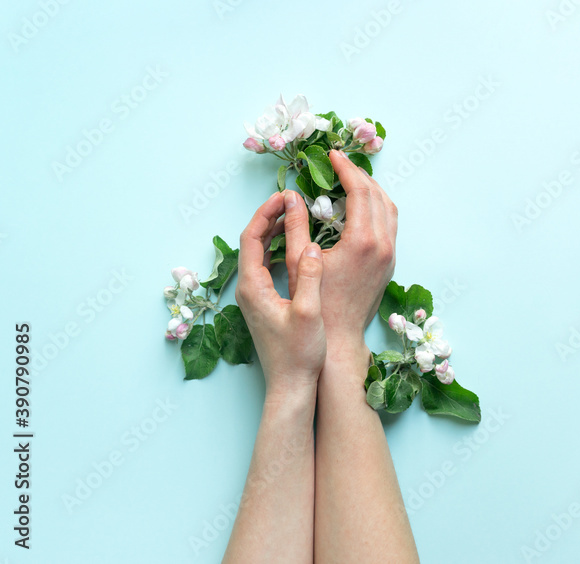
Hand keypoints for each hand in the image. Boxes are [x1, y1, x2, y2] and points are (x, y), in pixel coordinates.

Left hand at [235, 191, 326, 399]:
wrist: (291, 387)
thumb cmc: (299, 355)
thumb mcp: (309, 314)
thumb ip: (309, 278)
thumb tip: (310, 246)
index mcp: (253, 287)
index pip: (251, 237)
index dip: (266, 212)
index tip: (286, 195)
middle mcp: (248, 288)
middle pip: (252, 241)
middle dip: (271, 216)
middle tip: (293, 198)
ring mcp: (255, 296)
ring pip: (259, 253)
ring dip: (275, 231)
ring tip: (297, 215)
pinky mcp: (265, 302)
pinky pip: (267, 265)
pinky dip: (280, 248)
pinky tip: (297, 245)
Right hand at [286, 150, 396, 370]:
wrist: (340, 339)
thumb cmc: (316, 303)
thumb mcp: (299, 262)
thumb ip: (295, 224)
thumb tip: (291, 195)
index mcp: (363, 241)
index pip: (360, 190)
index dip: (345, 168)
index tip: (331, 154)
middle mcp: (383, 246)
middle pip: (378, 195)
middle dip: (359, 173)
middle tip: (339, 162)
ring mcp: (390, 255)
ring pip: (389, 209)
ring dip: (372, 189)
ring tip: (349, 178)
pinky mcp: (390, 264)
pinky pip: (390, 225)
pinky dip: (377, 207)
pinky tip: (360, 206)